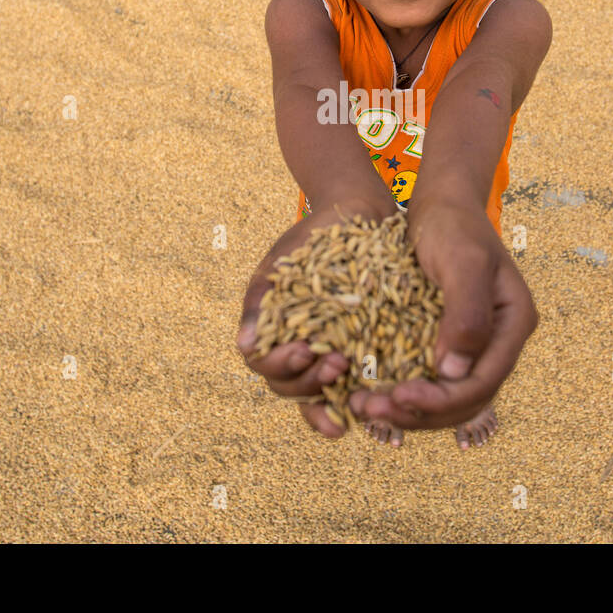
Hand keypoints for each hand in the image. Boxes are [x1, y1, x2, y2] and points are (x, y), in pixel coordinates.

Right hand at [237, 192, 399, 437]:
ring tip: (349, 370)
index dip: (281, 365)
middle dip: (308, 382)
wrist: (355, 212)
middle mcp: (297, 347)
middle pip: (289, 387)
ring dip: (329, 395)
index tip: (304, 350)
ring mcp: (327, 352)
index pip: (264, 364)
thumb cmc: (311, 237)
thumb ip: (262, 301)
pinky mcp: (360, 350)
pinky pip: (352, 384)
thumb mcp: (282, 263)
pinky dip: (353, 398)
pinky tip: (367, 400)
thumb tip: (245, 343)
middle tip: (337, 364)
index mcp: (272, 329)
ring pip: (317, 393)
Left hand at [350, 199, 537, 428]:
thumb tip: (453, 372)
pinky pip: (425, 380)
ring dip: (404, 410)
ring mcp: (472, 344)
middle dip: (418, 413)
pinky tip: (363, 393)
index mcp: (513, 324)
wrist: (439, 201)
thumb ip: (466, 315)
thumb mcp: (462, 262)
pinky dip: (397, 392)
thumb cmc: (453, 224)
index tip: (399, 399)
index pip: (482, 382)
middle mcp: (497, 342)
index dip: (442, 401)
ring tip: (360, 408)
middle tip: (369, 411)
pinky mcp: (444, 341)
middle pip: (464, 400)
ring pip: (443, 398)